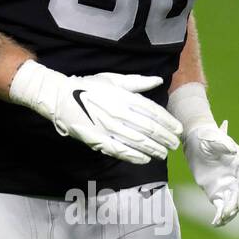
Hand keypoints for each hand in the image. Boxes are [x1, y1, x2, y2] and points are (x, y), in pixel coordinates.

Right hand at [9, 61, 182, 164]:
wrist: (60, 97)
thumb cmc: (88, 86)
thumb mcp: (113, 79)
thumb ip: (137, 82)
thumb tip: (158, 80)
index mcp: (125, 97)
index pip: (153, 112)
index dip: (168, 122)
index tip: (178, 130)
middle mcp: (119, 112)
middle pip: (149, 128)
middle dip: (165, 138)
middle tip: (174, 145)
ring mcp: (109, 127)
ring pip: (138, 141)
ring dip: (153, 149)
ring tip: (163, 154)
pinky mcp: (98, 139)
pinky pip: (120, 150)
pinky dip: (134, 156)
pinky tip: (144, 159)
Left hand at [182, 119, 238, 225]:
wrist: (194, 141)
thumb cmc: (206, 137)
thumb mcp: (213, 138)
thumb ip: (223, 143)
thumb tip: (233, 151)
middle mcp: (237, 177)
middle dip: (236, 204)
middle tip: (230, 213)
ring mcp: (228, 186)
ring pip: (232, 203)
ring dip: (229, 212)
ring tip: (221, 220)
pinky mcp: (217, 193)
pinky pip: (221, 206)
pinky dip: (219, 216)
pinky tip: (215, 223)